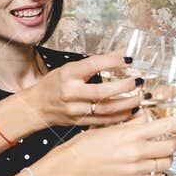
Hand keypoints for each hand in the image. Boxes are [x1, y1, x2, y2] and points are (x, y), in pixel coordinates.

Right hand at [25, 52, 140, 127]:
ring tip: (139, 97)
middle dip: (124, 87)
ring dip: (126, 104)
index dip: (113, 61)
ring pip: (105, 109)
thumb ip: (96, 62)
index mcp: (68, 74)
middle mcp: (70, 92)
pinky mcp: (79, 122)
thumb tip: (122, 53)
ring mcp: (75, 109)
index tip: (128, 60)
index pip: (93, 65)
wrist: (36, 106)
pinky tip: (131, 112)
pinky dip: (120, 117)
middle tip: (137, 81)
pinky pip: (104, 121)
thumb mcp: (71, 68)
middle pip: (102, 91)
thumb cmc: (54, 84)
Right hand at [53, 110, 175, 175]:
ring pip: (166, 163)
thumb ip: (133, 123)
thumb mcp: (112, 127)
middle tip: (175, 138)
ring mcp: (136, 168)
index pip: (166, 125)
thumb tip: (147, 119)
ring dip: (168, 157)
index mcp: (132, 134)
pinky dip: (157, 172)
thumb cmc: (88, 145)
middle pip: (171, 147)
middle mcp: (137, 152)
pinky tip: (151, 166)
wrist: (75, 165)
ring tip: (162, 153)